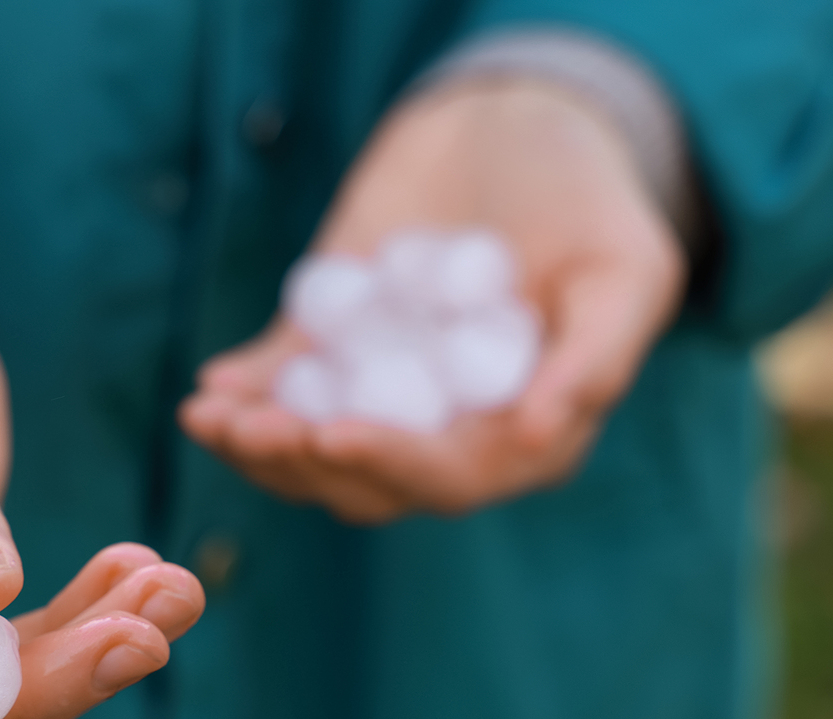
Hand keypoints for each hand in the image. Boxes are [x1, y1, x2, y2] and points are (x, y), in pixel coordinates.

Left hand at [180, 79, 685, 523]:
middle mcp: (447, 431)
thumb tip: (539, 436)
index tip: (332, 436)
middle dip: (303, 460)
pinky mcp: (332, 354)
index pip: (454, 475)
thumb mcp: (625, 268)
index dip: (393, 464)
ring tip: (210, 418)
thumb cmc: (588, 199)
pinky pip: (281, 389)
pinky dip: (243, 393)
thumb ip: (597, 356)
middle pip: (368, 479)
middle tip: (252, 428)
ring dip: (258, 445)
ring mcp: (382, 394)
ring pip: (311, 452)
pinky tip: (208, 390)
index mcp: (523, 435)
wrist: (513, 125)